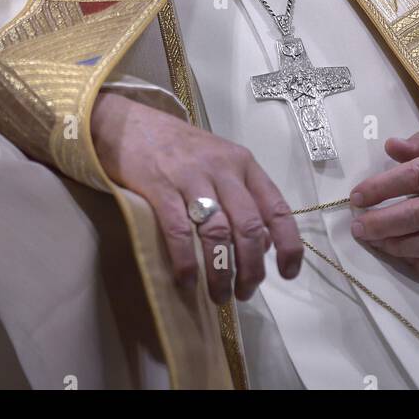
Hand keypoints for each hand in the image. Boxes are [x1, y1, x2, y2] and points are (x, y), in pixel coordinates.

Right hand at [90, 90, 302, 304]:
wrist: (131, 123)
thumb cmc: (179, 148)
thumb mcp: (220, 161)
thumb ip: (242, 196)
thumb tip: (263, 243)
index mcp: (243, 164)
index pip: (276, 207)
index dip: (288, 244)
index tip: (288, 273)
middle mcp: (223, 169)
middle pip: (249, 227)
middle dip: (251, 269)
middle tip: (245, 293)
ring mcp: (191, 177)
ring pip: (218, 233)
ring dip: (222, 273)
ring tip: (219, 296)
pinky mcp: (160, 186)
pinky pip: (179, 231)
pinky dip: (186, 261)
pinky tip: (186, 281)